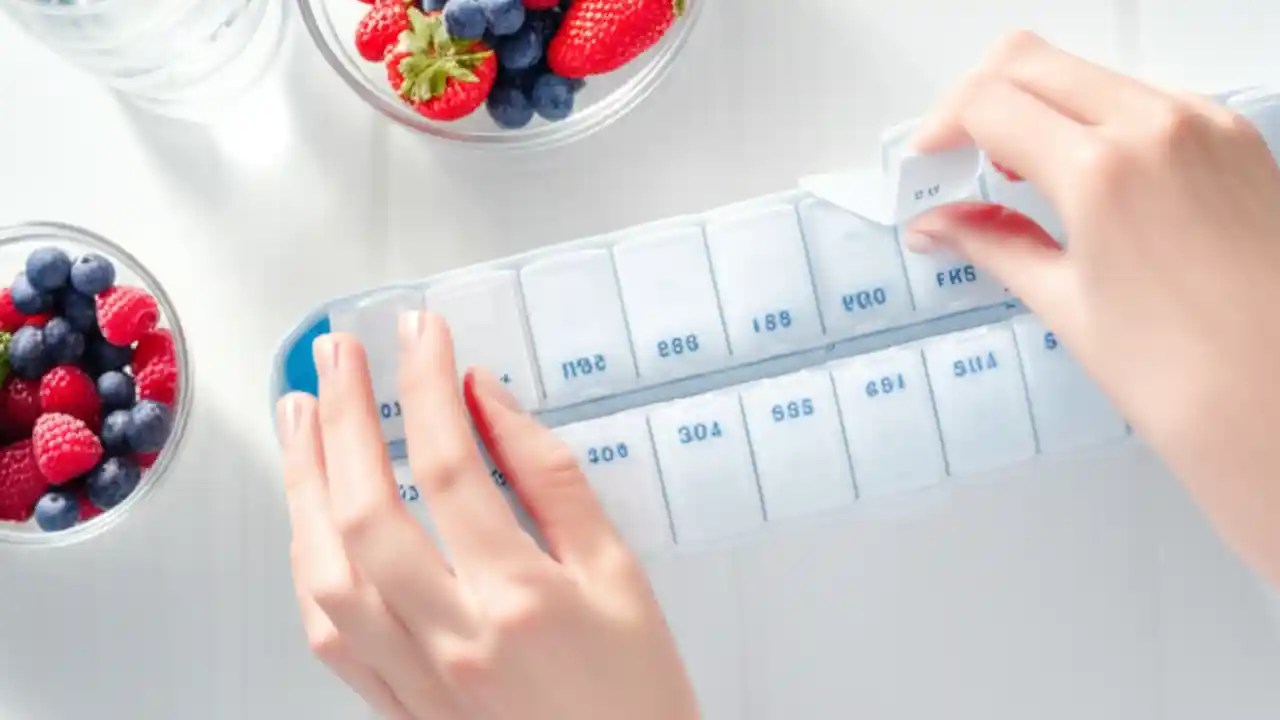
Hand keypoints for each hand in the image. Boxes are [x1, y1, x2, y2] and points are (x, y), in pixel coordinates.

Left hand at [274, 312, 698, 719]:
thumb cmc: (637, 698)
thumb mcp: (622, 577)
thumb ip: (555, 483)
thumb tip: (490, 401)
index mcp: (520, 602)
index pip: (449, 468)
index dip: (425, 385)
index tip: (420, 332)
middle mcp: (451, 641)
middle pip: (366, 513)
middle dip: (343, 420)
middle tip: (338, 355)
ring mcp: (413, 679)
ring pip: (323, 573)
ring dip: (303, 484)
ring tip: (301, 417)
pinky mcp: (395, 705)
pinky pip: (326, 630)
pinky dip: (305, 560)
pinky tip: (308, 518)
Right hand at [908, 31, 1279, 584]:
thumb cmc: (1195, 380)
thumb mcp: (1067, 307)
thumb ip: (995, 246)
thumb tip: (941, 227)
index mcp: (1104, 171)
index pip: (990, 102)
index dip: (941, 127)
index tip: (930, 160)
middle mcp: (1160, 128)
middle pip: (1032, 63)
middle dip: (980, 102)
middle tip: (960, 158)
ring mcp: (1206, 126)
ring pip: (1090, 75)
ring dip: (1040, 108)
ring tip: (1021, 177)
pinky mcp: (1237, 140)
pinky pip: (1147, 102)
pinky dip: (1099, 123)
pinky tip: (1086, 182)